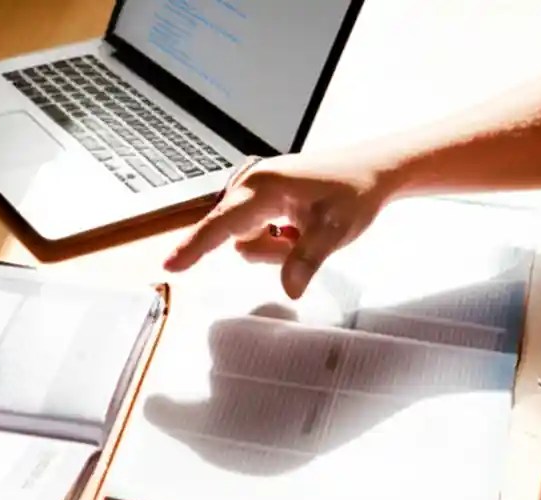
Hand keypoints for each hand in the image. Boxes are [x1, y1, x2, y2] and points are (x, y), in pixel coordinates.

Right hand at [164, 151, 400, 298]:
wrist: (370, 169)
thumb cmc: (354, 191)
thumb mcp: (336, 231)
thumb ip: (307, 260)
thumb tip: (289, 289)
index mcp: (264, 188)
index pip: (222, 225)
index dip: (195, 247)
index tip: (170, 265)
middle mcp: (250, 183)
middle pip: (238, 238)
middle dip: (269, 250)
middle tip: (302, 239)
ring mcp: (253, 188)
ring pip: (245, 239)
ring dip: (273, 246)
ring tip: (301, 231)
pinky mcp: (258, 194)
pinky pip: (252, 230)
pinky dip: (274, 237)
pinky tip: (296, 225)